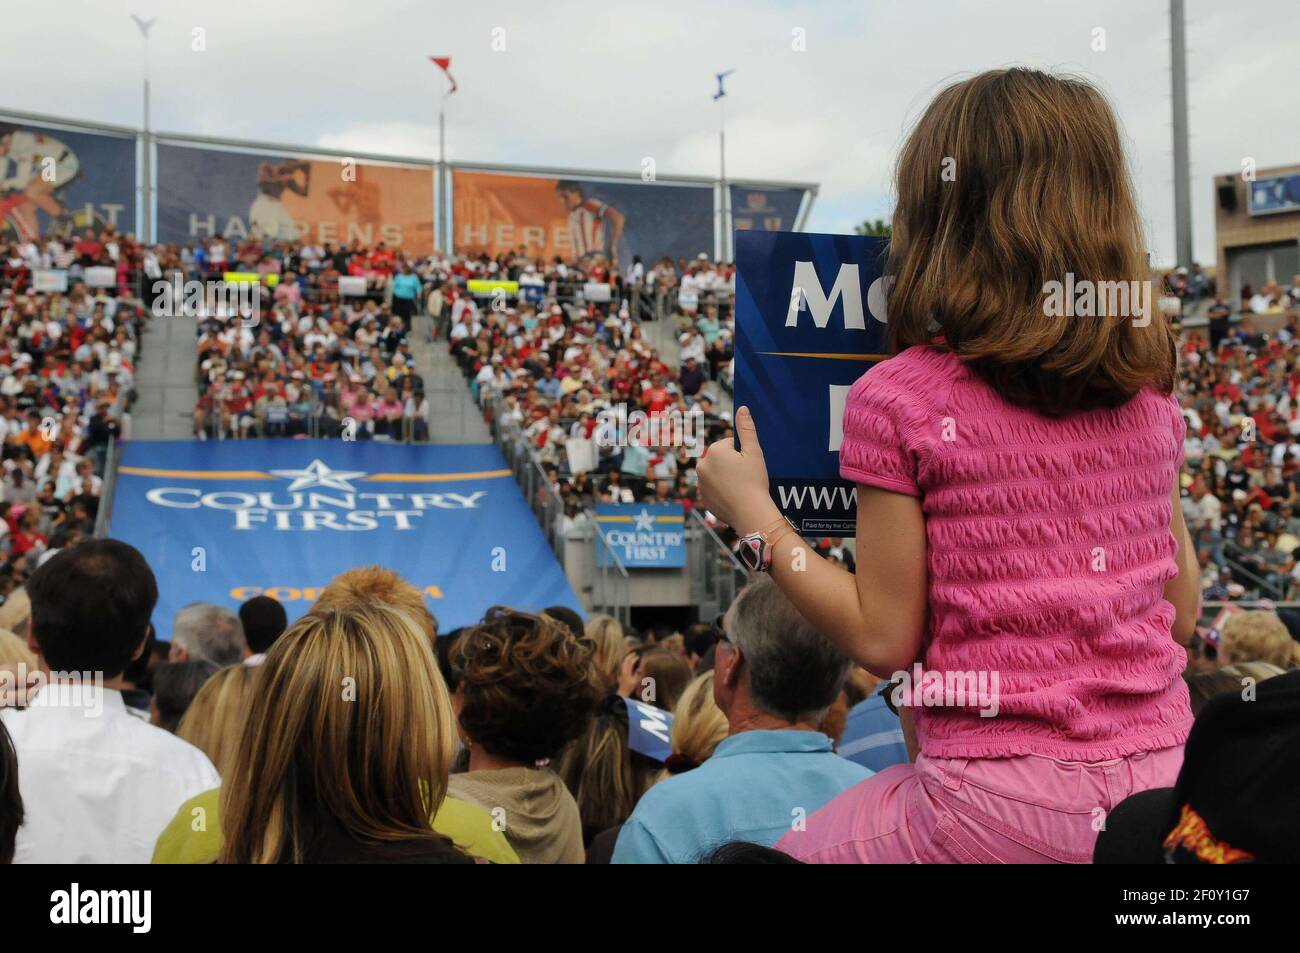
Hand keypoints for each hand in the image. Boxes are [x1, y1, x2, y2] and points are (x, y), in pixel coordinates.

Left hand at [616, 650, 643, 697]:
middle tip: (634, 653)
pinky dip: (625, 661)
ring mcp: (621, 672)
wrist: (623, 691)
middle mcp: (623, 670)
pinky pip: (622, 665)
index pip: (630, 663)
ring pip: (623, 662)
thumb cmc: (630, 687)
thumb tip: (639, 668)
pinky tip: (627, 661)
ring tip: (631, 655)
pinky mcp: (620, 673)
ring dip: (627, 658)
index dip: (634, 659)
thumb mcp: (636, 681)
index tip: (638, 656)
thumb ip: (638, 674)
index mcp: (627, 672)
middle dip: (630, 656)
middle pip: (626, 661)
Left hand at [697, 405, 779, 533]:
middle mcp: (702, 466)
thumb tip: (742, 409)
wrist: (751, 514)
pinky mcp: (703, 499)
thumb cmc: (754, 481)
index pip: (728, 445)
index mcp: (714, 452)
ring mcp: (700, 484)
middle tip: (745, 477)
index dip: (742, 454)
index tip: (748, 465)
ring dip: (725, 477)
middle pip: (720, 459)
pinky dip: (721, 491)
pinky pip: (713, 489)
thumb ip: (746, 429)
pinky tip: (733, 496)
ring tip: (740, 488)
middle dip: (731, 464)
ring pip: (716, 474)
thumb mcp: (754, 452)